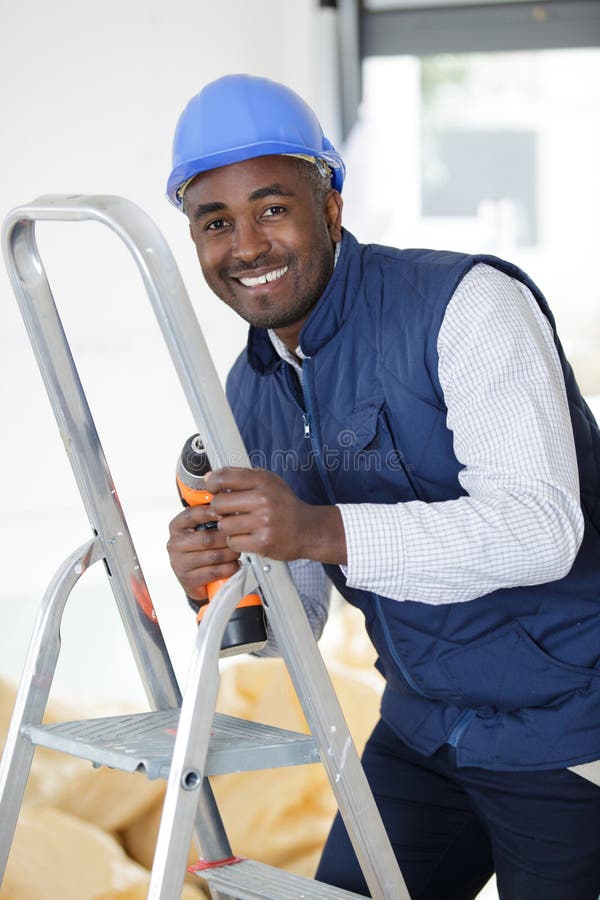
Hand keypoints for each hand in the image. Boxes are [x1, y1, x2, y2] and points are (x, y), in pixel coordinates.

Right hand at [167, 503, 239, 601]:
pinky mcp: (187, 579)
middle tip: (238, 540)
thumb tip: (230, 505)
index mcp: (176, 527)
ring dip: (231, 555)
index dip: (210, 513)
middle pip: (207, 538)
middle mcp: (174, 544)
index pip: (192, 515)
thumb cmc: (202, 550)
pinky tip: (234, 565)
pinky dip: (229, 568)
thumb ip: (210, 518)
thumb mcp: (200, 530)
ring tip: (237, 553)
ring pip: (213, 556)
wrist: (196, 581)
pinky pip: (214, 572)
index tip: (226, 514)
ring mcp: (179, 563)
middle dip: (227, 540)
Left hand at [203, 467, 346, 564]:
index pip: (224, 477)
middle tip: (228, 512)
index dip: (212, 484)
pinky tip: (247, 537)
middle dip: (219, 509)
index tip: (213, 489)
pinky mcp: (263, 542)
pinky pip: (233, 542)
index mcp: (263, 480)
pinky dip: (236, 541)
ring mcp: (263, 522)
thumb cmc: (285, 505)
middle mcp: (264, 499)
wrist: (308, 529)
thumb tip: (208, 478)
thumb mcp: (269, 482)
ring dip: (228, 527)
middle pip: (219, 503)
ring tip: (240, 526)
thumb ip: (240, 477)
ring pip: (224, 525)